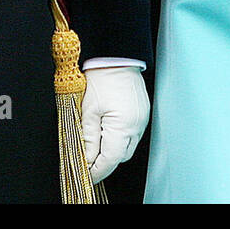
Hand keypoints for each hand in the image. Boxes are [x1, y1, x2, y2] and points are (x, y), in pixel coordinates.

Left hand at [80, 66, 149, 182]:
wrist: (117, 54)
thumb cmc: (102, 78)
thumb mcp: (88, 110)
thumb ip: (88, 139)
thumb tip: (86, 159)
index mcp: (124, 126)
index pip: (111, 159)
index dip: (98, 170)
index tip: (87, 174)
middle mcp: (137, 125)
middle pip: (122, 155)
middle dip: (105, 161)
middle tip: (88, 159)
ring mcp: (142, 119)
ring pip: (128, 145)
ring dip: (114, 148)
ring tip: (96, 142)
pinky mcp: (143, 112)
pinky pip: (133, 132)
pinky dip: (121, 136)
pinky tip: (108, 129)